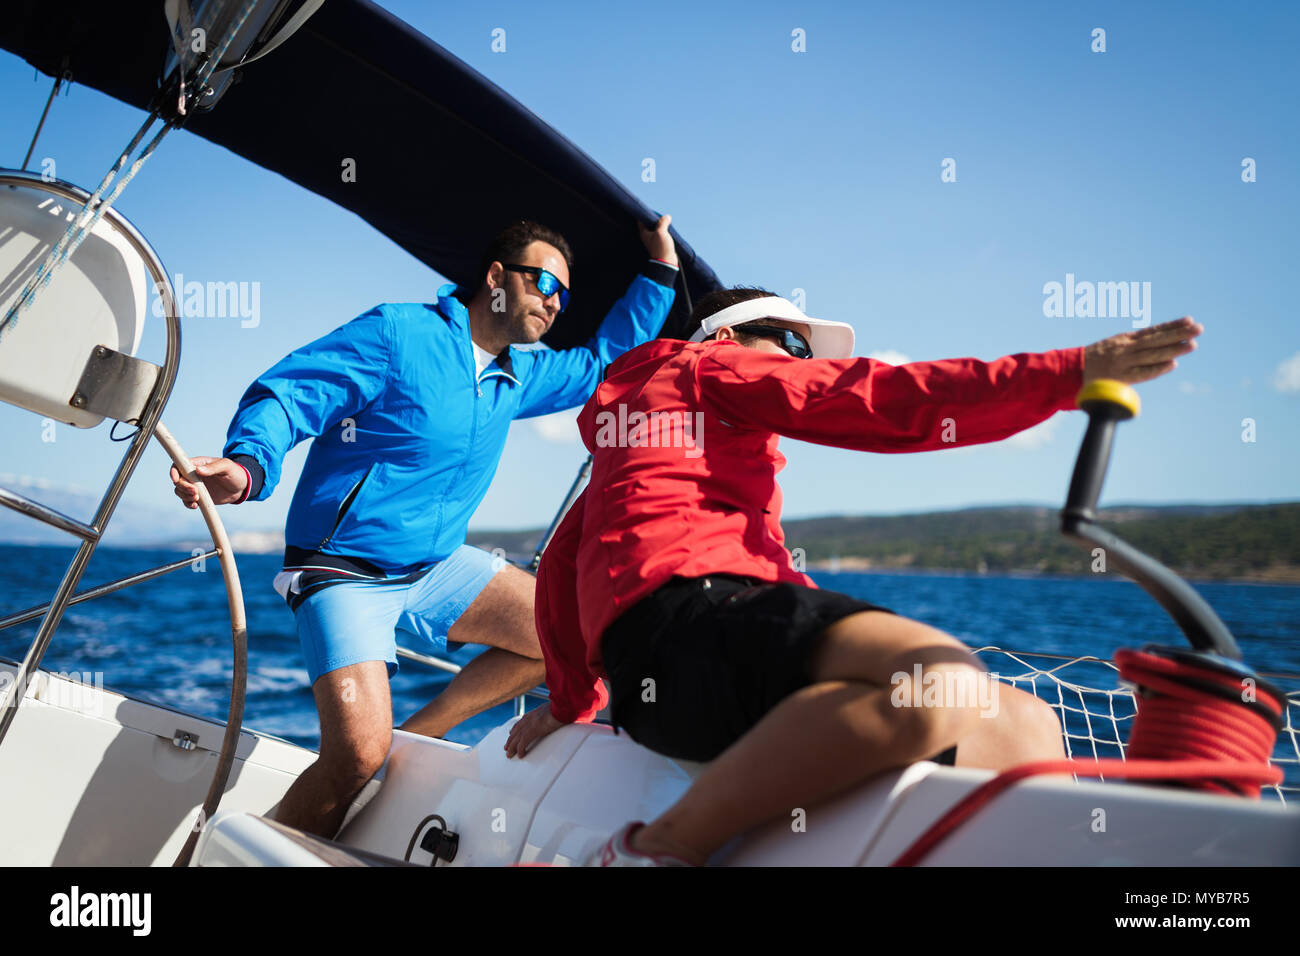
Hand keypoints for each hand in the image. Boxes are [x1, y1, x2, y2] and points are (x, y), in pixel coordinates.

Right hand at [169, 456, 248, 508]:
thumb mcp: (227, 467)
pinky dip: (188, 504)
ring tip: (197, 499)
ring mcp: (195, 486)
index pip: (179, 465)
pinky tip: (196, 506)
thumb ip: (213, 467)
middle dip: (183, 487)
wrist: (242, 486)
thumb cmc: (235, 472)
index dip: (174, 471)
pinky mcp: (198, 496)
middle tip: (196, 493)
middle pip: (178, 480)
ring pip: (180, 491)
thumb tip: (198, 470)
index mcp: (198, 464)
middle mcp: (193, 474)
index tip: (176, 479)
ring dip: (185, 496)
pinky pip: (187, 500)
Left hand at [504, 705, 564, 757]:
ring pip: (516, 738)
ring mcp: (530, 724)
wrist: (562, 706)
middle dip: (511, 740)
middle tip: (507, 748)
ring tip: (509, 754)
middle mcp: (529, 718)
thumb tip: (557, 714)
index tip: (511, 733)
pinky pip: (523, 743)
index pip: (521, 722)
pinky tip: (520, 755)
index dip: (515, 729)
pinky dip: (520, 749)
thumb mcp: (554, 708)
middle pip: (516, 731)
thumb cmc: (563, 707)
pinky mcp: (532, 731)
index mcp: (535, 713)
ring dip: (512, 747)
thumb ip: (552, 712)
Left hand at [639, 213, 676, 266]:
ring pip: (655, 228)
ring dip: (660, 224)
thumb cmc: (661, 248)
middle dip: (653, 218)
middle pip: (648, 223)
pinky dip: (663, 229)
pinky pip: (660, 232)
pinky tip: (668, 226)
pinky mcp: (660, 242)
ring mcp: (653, 239)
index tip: (649, 209)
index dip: (644, 213)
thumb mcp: (661, 232)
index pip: (641, 219)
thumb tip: (667, 217)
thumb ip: (663, 223)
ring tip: (665, 219)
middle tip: (659, 213)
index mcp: (643, 232)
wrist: (667, 262)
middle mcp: (647, 235)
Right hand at [1082, 316, 1202, 385]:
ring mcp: (1124, 362)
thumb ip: (1131, 347)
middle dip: (1179, 333)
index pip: (1152, 331)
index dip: (1171, 326)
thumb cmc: (1090, 361)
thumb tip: (1152, 347)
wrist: (1069, 371)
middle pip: (1157, 340)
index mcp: (1124, 339)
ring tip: (1192, 344)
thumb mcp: (1111, 347)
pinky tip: (1173, 363)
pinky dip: (1157, 368)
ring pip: (1153, 354)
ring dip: (1174, 349)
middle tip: (1199, 328)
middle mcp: (1126, 348)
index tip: (1188, 320)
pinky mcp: (1120, 376)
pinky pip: (1142, 372)